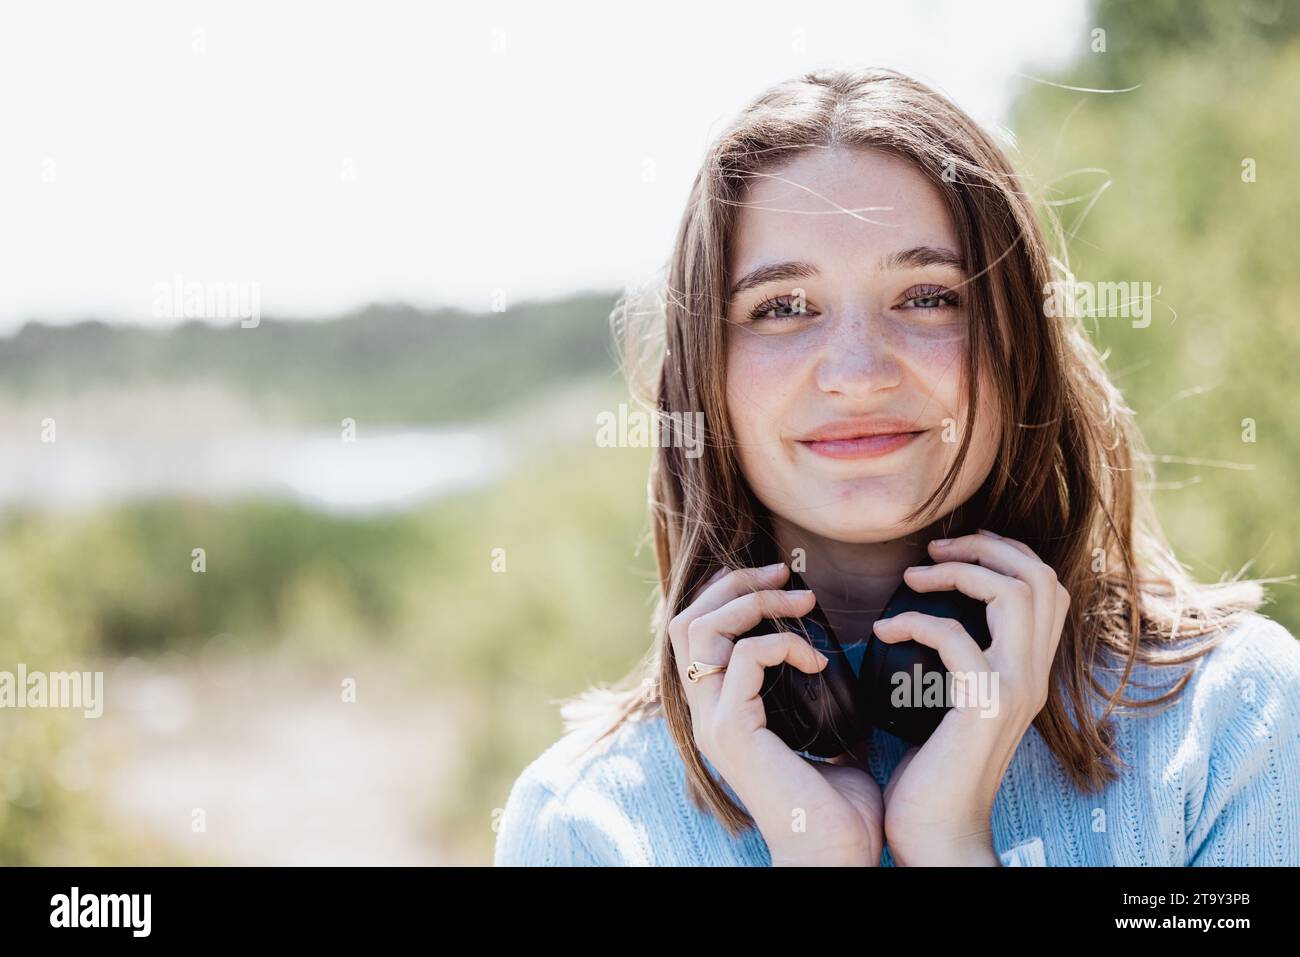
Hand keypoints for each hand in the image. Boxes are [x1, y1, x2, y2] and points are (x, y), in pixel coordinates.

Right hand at [669, 562, 883, 865]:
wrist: (837, 856)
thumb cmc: (839, 808)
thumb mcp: (827, 734)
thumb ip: (819, 697)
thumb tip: (840, 658)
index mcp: (720, 711)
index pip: (696, 631)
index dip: (731, 594)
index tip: (783, 581)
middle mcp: (705, 713)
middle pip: (686, 620)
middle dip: (735, 585)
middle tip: (785, 574)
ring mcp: (712, 721)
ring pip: (700, 629)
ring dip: (753, 602)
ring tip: (800, 601)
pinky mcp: (731, 730)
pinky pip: (745, 657)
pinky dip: (784, 644)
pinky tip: (818, 659)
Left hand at [872, 529, 1068, 865]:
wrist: (938, 834)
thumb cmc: (932, 772)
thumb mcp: (951, 704)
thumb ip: (953, 664)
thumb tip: (914, 617)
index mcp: (1029, 670)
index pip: (1044, 587)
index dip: (1003, 554)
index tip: (949, 553)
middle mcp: (1034, 675)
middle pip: (1039, 578)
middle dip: (986, 547)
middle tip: (933, 550)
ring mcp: (1015, 690)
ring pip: (1014, 594)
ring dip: (958, 571)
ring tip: (912, 578)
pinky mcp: (985, 707)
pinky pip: (956, 638)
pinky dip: (916, 621)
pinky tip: (883, 630)